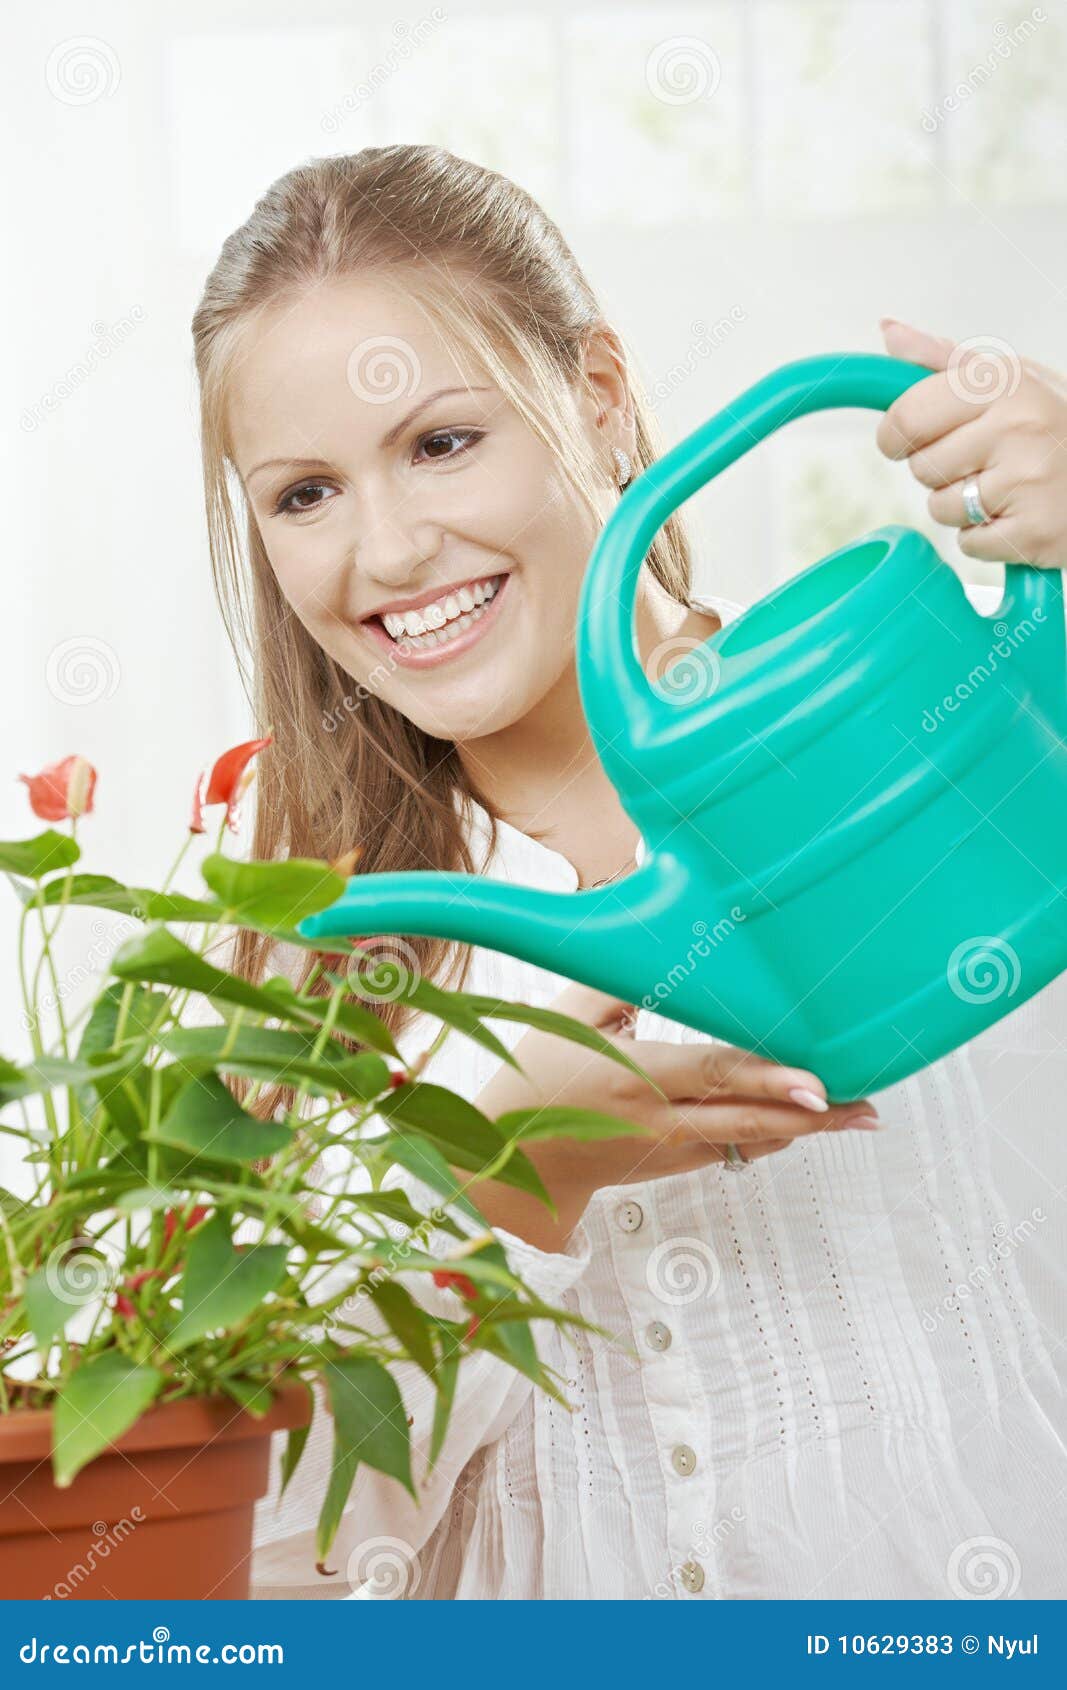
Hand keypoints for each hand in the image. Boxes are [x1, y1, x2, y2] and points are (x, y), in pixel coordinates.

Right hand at [474, 985, 879, 1252]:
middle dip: (810, 1116)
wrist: (516, 1159)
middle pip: (747, 1123)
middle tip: (865, 1107)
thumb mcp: (568, 1013)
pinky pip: (736, 1151)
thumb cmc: (540, 1072)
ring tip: (859, 1113)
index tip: (817, 1082)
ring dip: (805, 1129)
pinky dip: (775, 1135)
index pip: (712, 1077)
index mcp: (631, 1077)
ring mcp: (669, 1150)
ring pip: (750, 1143)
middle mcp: (656, 1121)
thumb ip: (619, 974)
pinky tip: (812, 1121)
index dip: (768, 1081)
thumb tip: (655, 917)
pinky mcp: (674, 1165)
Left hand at [876, 318, 1066, 568]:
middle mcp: (1017, 426)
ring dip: (961, 507)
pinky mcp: (1034, 531)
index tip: (903, 440)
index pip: (908, 415)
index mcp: (1004, 382)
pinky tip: (1018, 515)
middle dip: (938, 470)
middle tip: (979, 461)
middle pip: (921, 467)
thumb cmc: (1058, 425)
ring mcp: (1027, 480)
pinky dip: (986, 537)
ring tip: (1005, 487)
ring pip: (941, 508)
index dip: (894, 435)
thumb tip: (889, 332)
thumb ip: (944, 361)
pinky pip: (969, 543)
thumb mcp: (1011, 378)